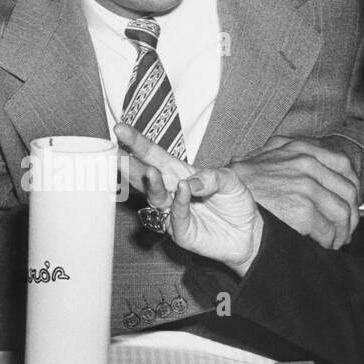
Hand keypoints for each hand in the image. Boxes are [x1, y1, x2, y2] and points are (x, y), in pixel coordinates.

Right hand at [115, 123, 263, 274]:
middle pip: (144, 175)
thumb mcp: (230, 180)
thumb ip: (211, 177)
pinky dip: (179, 202)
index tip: (120, 129)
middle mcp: (170, 192)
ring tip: (150, 171)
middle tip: (114, 153)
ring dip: (151, 184)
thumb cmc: (235, 203)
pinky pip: (176, 216)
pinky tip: (182, 189)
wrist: (249, 233)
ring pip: (154, 197)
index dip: (136, 142)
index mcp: (178, 173)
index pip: (153, 155)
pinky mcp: (181, 232)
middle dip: (128, 164)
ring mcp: (172, 213)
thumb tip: (188, 181)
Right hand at [230, 137, 360, 249]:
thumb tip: (309, 163)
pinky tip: (323, 245)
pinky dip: (329, 241)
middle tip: (345, 227)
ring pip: (342, 212)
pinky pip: (328, 230)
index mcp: (299, 147)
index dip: (350, 187)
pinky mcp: (301, 210)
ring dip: (342, 231)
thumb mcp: (264, 156)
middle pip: (348, 190)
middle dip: (350, 213)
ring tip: (335, 240)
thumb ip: (287, 157)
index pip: (343, 165)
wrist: (216, 198)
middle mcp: (305, 162)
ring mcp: (304, 185)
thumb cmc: (237, 183)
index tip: (348, 202)